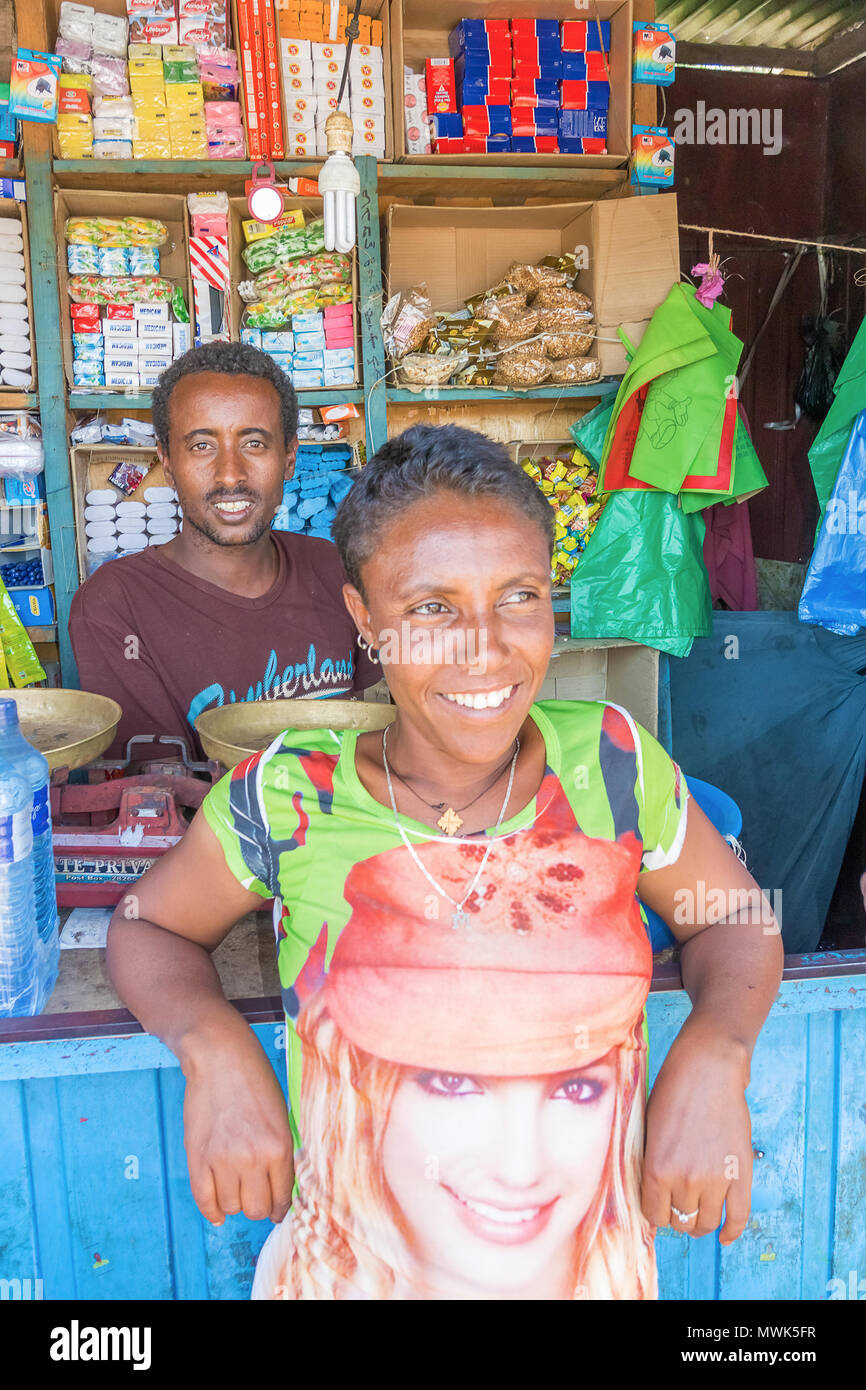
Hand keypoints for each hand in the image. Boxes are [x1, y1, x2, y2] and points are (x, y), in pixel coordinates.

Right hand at [182, 1026, 293, 1226]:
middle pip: (257, 1209)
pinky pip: (204, 1199)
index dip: (279, 1208)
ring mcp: (222, 1159)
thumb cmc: (254, 1080)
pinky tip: (218, 1210)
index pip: (282, 1197)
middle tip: (255, 1195)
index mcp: (279, 1147)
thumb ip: (280, 1153)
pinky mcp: (197, 1157)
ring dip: (234, 1202)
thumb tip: (277, 1188)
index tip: (276, 1210)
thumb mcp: (280, 1116)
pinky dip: (212, 1210)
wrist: (219, 1057)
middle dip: (258, 1206)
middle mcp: (252, 1158)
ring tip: (235, 1188)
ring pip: (231, 1206)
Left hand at [642, 1022, 752, 1245]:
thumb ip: (650, 1164)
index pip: (654, 1215)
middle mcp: (685, 1181)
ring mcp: (716, 1179)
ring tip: (699, 1215)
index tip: (660, 1206)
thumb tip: (652, 1194)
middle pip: (681, 1220)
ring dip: (702, 1223)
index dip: (657, 1212)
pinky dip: (732, 1231)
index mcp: (656, 1170)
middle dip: (679, 1216)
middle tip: (680, 1206)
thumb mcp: (648, 1129)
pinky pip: (739, 1216)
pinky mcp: (741, 1172)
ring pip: (708, 1222)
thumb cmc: (673, 1092)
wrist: (707, 1068)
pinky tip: (725, 1235)